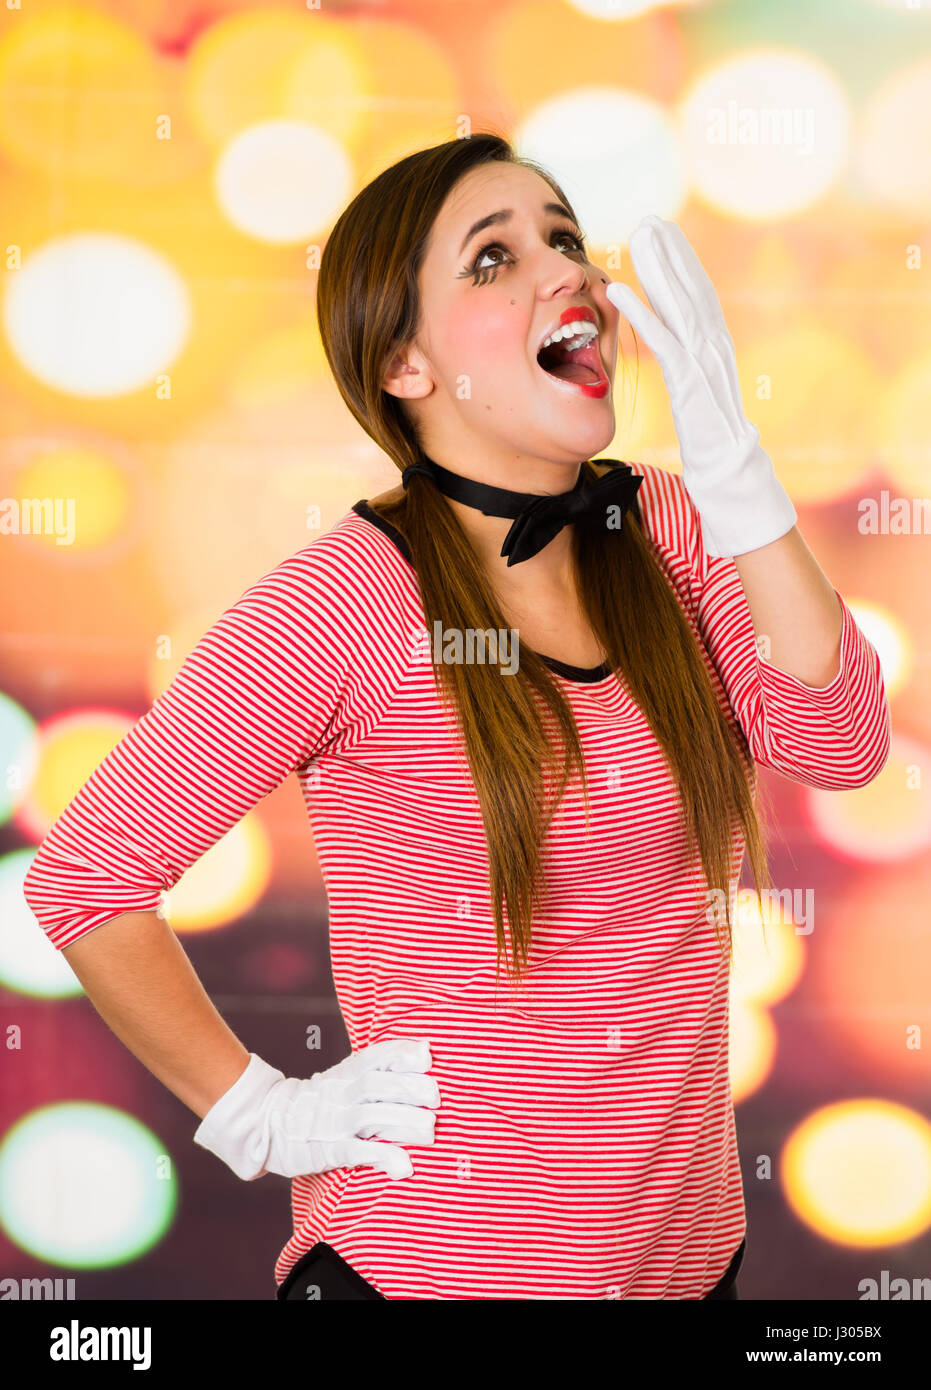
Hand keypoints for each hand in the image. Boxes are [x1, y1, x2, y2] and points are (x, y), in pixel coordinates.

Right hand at [192, 1039, 439, 1180]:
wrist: (270, 1122)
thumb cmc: (322, 1100)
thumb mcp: (345, 1077)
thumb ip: (378, 1069)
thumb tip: (425, 1051)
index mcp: (348, 1072)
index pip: (377, 1056)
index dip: (402, 1054)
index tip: (427, 1057)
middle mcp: (342, 1092)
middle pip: (379, 1084)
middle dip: (409, 1088)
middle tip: (436, 1098)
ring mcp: (334, 1121)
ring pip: (371, 1116)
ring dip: (403, 1122)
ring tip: (429, 1131)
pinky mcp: (328, 1150)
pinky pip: (356, 1152)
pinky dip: (382, 1157)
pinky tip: (404, 1166)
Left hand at [605, 214, 796, 557]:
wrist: (731, 471)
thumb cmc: (711, 436)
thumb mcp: (700, 389)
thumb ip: (690, 362)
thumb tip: (679, 347)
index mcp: (715, 346)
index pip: (698, 294)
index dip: (682, 261)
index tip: (664, 232)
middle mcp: (713, 345)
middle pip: (691, 289)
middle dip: (671, 253)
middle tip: (649, 220)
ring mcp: (703, 362)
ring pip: (678, 304)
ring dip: (657, 270)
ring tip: (637, 239)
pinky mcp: (688, 382)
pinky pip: (661, 340)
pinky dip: (639, 313)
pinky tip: (615, 292)